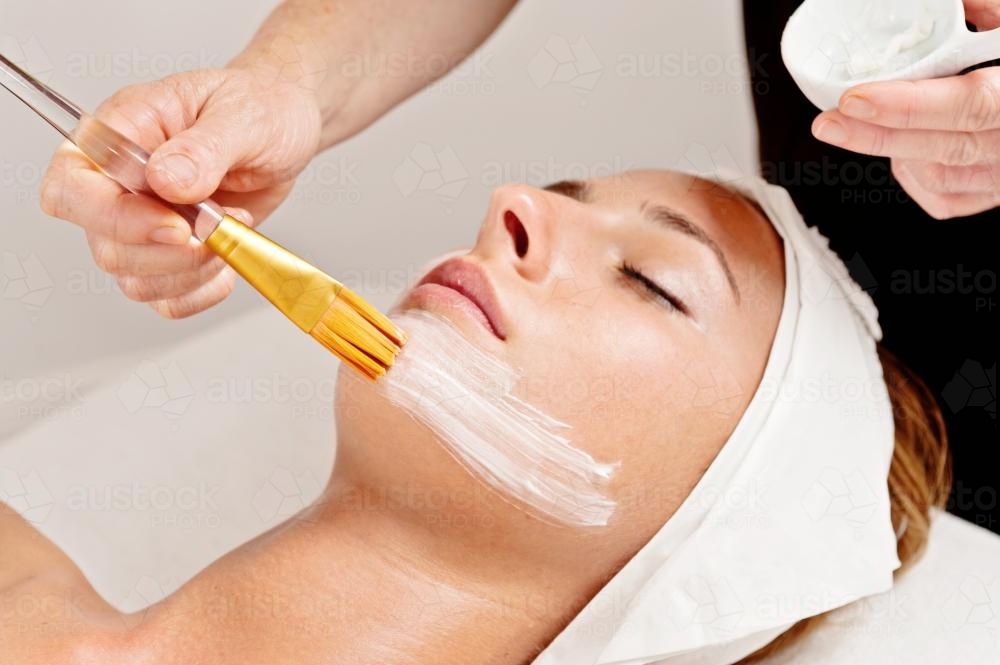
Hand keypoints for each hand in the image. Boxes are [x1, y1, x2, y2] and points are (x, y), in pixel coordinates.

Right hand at [40, 67, 322, 316]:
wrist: (285, 128)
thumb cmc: (258, 108)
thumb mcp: (241, 116)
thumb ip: (201, 148)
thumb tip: (164, 180)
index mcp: (118, 136)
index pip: (70, 188)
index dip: (115, 218)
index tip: (177, 225)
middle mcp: (118, 186)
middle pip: (107, 249)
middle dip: (173, 253)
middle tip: (222, 224)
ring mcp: (141, 226)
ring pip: (136, 281)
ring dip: (194, 271)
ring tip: (232, 229)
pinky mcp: (170, 255)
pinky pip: (169, 299)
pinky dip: (204, 290)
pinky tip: (228, 258)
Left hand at [810, 1, 999, 218]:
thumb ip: (984, 10)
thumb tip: (939, 3)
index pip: (970, 106)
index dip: (909, 106)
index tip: (856, 99)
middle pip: (945, 148)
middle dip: (877, 136)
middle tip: (828, 123)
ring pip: (938, 175)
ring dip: (897, 149)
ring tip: (875, 121)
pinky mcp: (992, 193)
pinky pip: (941, 196)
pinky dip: (914, 173)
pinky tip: (907, 148)